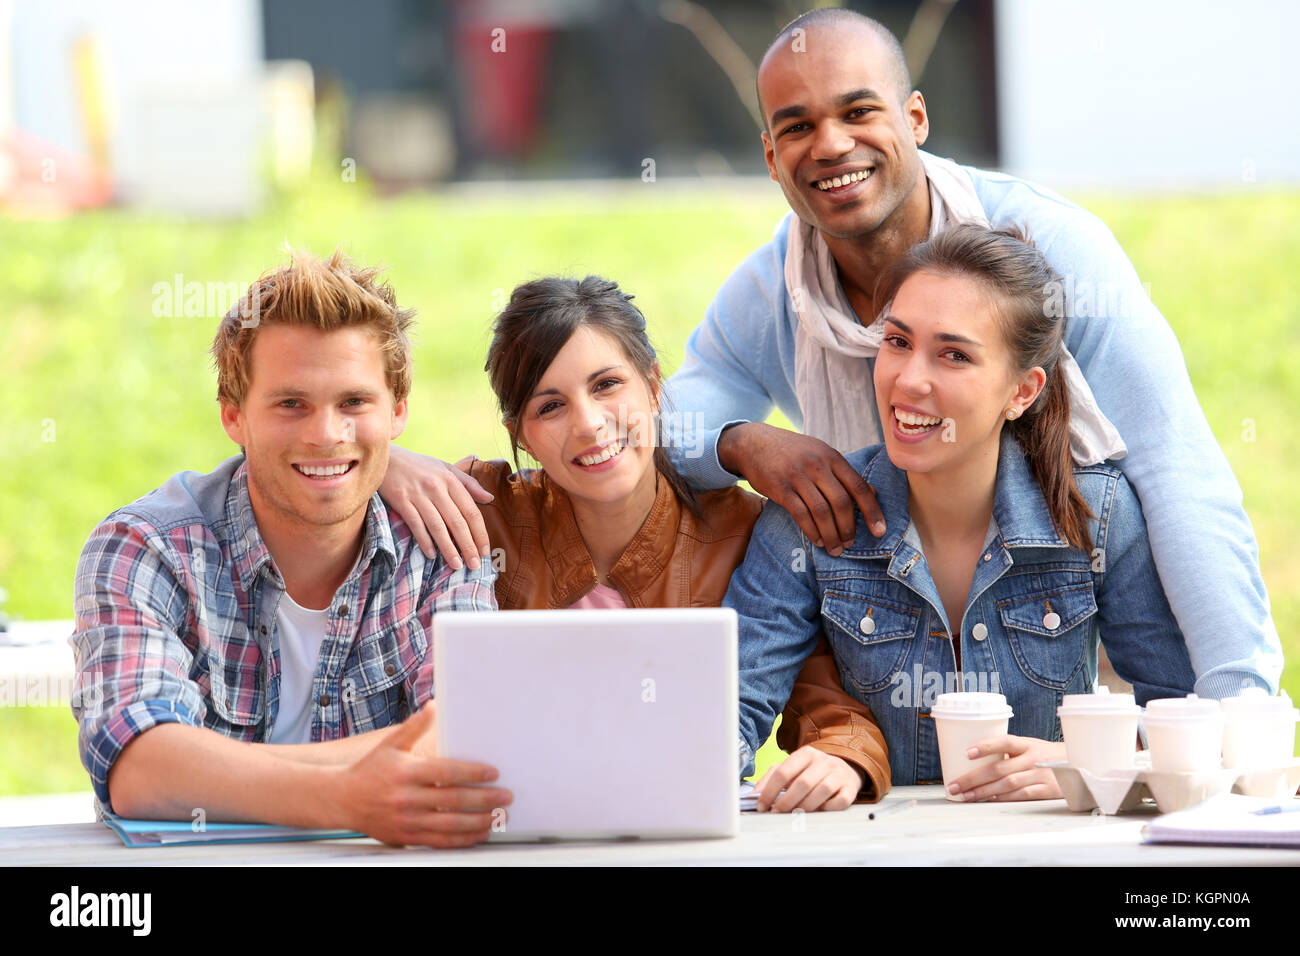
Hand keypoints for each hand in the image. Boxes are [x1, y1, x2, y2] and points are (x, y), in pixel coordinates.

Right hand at [335, 703, 511, 847]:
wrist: (343, 800)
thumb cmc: (371, 770)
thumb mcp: (391, 744)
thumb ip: (414, 727)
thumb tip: (433, 706)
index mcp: (406, 772)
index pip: (446, 772)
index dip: (472, 772)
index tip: (493, 773)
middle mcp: (407, 797)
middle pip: (453, 800)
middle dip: (484, 799)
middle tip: (505, 796)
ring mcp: (407, 820)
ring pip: (450, 825)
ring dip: (478, 822)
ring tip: (498, 816)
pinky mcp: (407, 836)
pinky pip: (440, 842)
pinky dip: (462, 840)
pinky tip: (479, 833)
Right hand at [381, 445, 492, 568]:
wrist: (385, 457)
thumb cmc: (418, 465)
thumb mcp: (446, 468)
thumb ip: (468, 484)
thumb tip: (489, 499)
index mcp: (451, 479)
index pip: (471, 511)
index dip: (480, 533)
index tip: (485, 550)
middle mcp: (436, 487)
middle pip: (457, 522)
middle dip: (468, 546)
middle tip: (475, 565)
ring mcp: (418, 494)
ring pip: (438, 526)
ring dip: (448, 548)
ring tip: (456, 565)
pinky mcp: (401, 500)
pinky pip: (416, 524)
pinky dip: (424, 541)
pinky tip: (432, 555)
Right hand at [717, 423, 884, 555]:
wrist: (755, 443)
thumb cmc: (793, 452)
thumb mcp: (821, 453)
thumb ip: (844, 473)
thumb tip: (872, 493)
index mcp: (832, 457)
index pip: (859, 487)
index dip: (872, 511)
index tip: (879, 531)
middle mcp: (817, 465)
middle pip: (841, 502)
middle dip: (849, 528)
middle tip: (850, 544)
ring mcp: (797, 476)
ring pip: (821, 512)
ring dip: (831, 534)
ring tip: (835, 548)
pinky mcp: (780, 488)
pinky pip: (800, 514)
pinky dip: (812, 531)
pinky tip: (817, 540)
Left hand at [752, 745, 864, 811]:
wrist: (845, 768)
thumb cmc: (814, 771)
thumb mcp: (793, 767)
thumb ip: (772, 778)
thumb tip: (756, 794)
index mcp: (805, 754)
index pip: (783, 772)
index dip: (769, 791)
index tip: (762, 805)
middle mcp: (823, 761)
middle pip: (801, 783)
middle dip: (786, 802)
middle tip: (777, 813)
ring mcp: (838, 774)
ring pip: (820, 792)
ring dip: (804, 807)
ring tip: (794, 815)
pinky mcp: (850, 788)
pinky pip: (839, 801)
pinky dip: (827, 809)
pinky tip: (819, 811)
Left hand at [946, 735, 1065, 801]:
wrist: (1081, 767)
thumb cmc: (1047, 756)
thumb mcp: (1031, 747)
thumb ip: (1009, 752)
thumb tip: (976, 760)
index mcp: (1027, 744)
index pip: (1004, 742)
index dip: (986, 746)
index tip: (967, 752)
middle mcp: (1033, 759)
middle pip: (999, 768)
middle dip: (973, 778)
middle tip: (955, 785)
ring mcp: (1041, 775)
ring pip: (1007, 784)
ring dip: (984, 791)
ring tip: (966, 796)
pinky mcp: (1047, 790)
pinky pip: (1022, 795)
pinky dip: (1005, 798)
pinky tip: (990, 800)